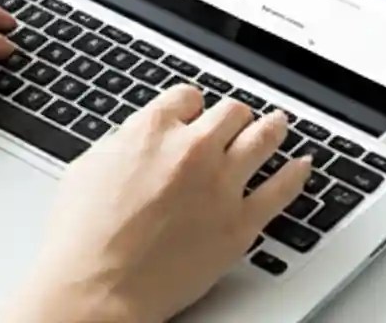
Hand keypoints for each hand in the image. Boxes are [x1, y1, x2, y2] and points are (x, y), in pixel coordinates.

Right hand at [0, 86, 311, 322]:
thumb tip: (137, 140)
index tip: (196, 114)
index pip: (187, 98)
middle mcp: (193, 149)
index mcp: (152, 130)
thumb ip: (123, 145)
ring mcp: (221, 184)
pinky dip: (297, 174)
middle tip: (235, 123)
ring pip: (262, 138)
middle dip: (231, 117)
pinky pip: (283, 189)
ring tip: (278, 125)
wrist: (98, 288)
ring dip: (271, 128)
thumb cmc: (83, 239)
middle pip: (230, 113)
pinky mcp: (241, 223)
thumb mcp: (89, 169)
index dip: (192, 108)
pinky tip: (302, 166)